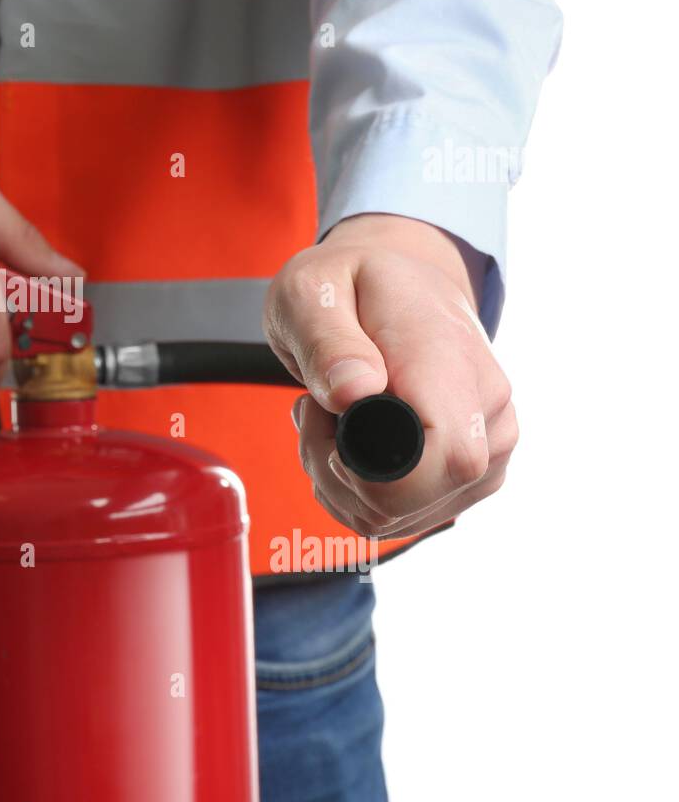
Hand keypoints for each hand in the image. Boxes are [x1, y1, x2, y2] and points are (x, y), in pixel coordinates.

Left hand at [263, 213, 515, 538]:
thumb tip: (354, 392)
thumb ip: (328, 340)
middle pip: (403, 502)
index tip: (331, 420)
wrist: (400, 282)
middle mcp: (489, 416)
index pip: (447, 460)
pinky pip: (392, 518)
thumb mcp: (313, 290)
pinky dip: (351, 489)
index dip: (372, 471)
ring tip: (331, 411)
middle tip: (317, 406)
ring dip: (335, 478)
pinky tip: (347, 437)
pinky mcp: (469, 480)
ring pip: (390, 518)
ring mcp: (487, 454)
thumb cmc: (352, 284)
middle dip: (335, 470)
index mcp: (455, 365)